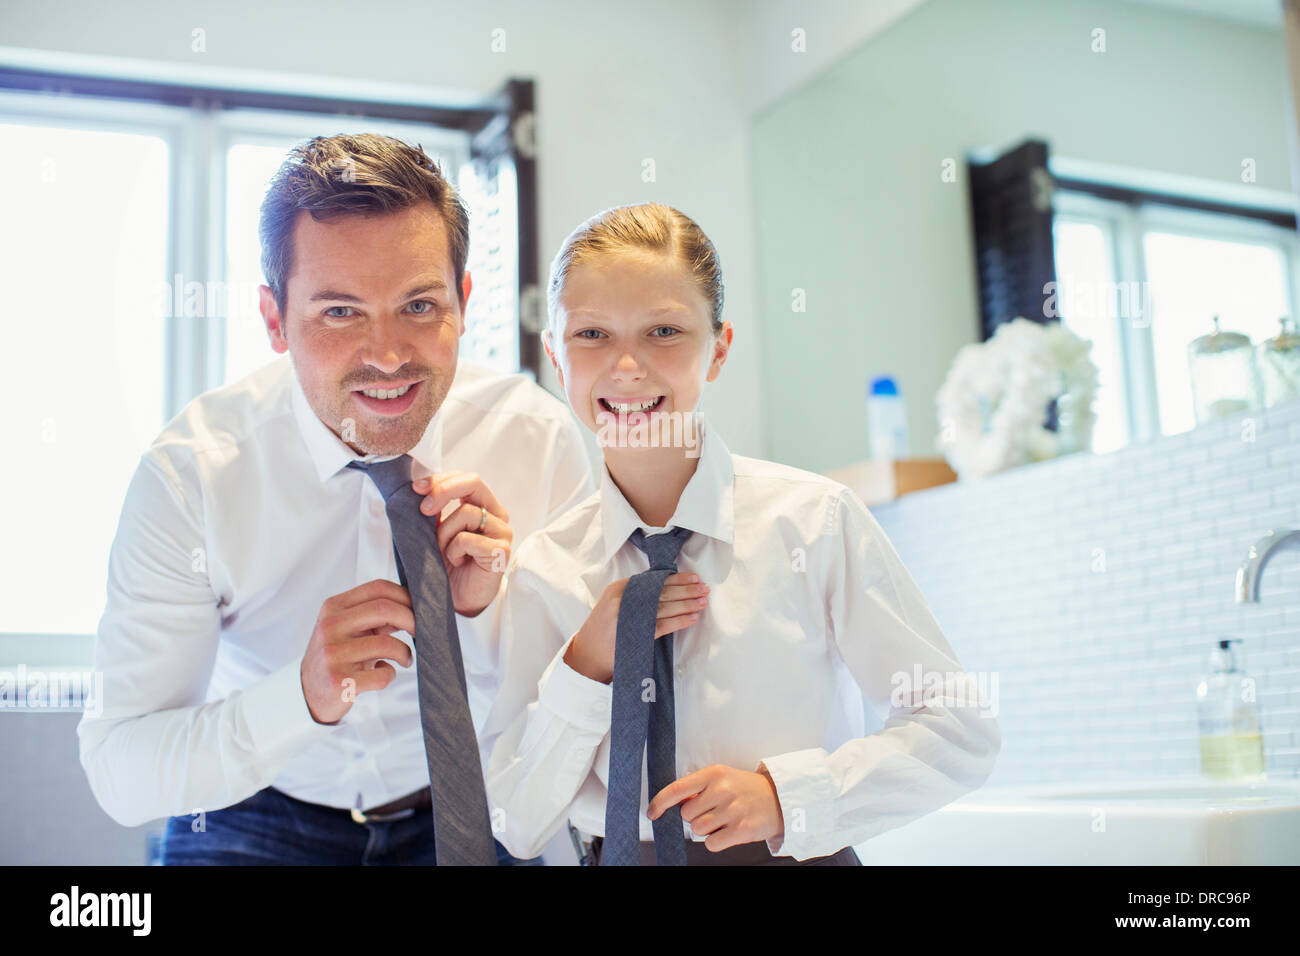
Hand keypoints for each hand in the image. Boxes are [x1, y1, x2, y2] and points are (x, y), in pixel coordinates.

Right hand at [300, 579, 414, 723]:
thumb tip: (414, 606)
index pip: (378, 588)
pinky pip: (383, 675)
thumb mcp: (348, 627)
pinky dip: (391, 674)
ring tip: (404, 659)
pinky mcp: (339, 681)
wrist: (309, 691)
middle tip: (421, 633)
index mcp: (333, 607)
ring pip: (387, 645)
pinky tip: (383, 673)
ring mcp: (332, 654)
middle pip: (384, 610)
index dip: (406, 596)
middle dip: (412, 620)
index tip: (420, 609)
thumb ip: (375, 614)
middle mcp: (329, 627)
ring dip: (405, 653)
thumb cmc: (338, 654)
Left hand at [411, 471, 511, 616]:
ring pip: (466, 513)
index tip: (416, 488)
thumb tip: (417, 489)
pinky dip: (454, 551)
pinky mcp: (501, 551)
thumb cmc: (448, 566)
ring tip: (445, 552)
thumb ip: (435, 510)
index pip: (466, 479)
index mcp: (484, 506)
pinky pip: (467, 539)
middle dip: (443, 490)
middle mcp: (497, 515)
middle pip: (473, 482)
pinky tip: (458, 562)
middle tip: (424, 509)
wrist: (458, 600)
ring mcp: (503, 532)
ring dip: (444, 533)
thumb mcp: (436, 532)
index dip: (440, 479)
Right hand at [562, 572, 709, 683]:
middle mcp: (623, 599)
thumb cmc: (605, 629)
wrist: (587, 654)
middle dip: (686, 590)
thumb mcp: (614, 604)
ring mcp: (628, 617)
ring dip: (687, 604)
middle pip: (662, 592)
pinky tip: (692, 618)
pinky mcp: (635, 634)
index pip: (653, 580)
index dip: (676, 578)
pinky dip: (680, 621)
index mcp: (618, 588)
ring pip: (665, 607)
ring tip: (703, 601)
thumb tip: (667, 587)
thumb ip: (635, 595)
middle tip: (704, 588)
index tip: (693, 577)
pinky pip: (663, 625)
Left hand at [648, 764, 784, 851]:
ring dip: (706, 829)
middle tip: (713, 811)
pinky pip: (711, 844)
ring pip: (697, 830)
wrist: (779, 799)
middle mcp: (722, 790)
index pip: (677, 789)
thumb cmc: (744, 788)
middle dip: (695, 816)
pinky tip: (728, 831)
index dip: (660, 802)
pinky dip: (715, 841)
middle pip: (686, 815)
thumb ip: (698, 788)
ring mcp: (733, 810)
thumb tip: (674, 805)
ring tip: (723, 820)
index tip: (651, 812)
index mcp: (714, 773)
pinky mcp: (742, 830)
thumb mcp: (722, 778)